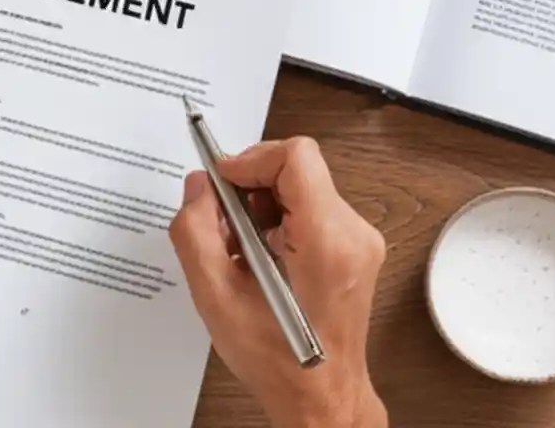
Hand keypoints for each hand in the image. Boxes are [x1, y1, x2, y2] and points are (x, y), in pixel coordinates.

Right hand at [170, 138, 387, 427]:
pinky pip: (310, 208)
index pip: (295, 157)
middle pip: (296, 169)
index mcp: (326, 241)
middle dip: (249, 188)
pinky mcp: (353, 247)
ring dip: (260, 207)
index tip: (221, 183)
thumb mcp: (216, 296)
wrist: (320, 397)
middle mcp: (353, 234)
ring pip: (300, 187)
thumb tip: (198, 188)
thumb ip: (196, 232)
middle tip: (222, 224)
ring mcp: (359, 240)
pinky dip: (277, 221)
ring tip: (239, 250)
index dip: (250, 160)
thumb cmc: (278, 361)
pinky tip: (258, 258)